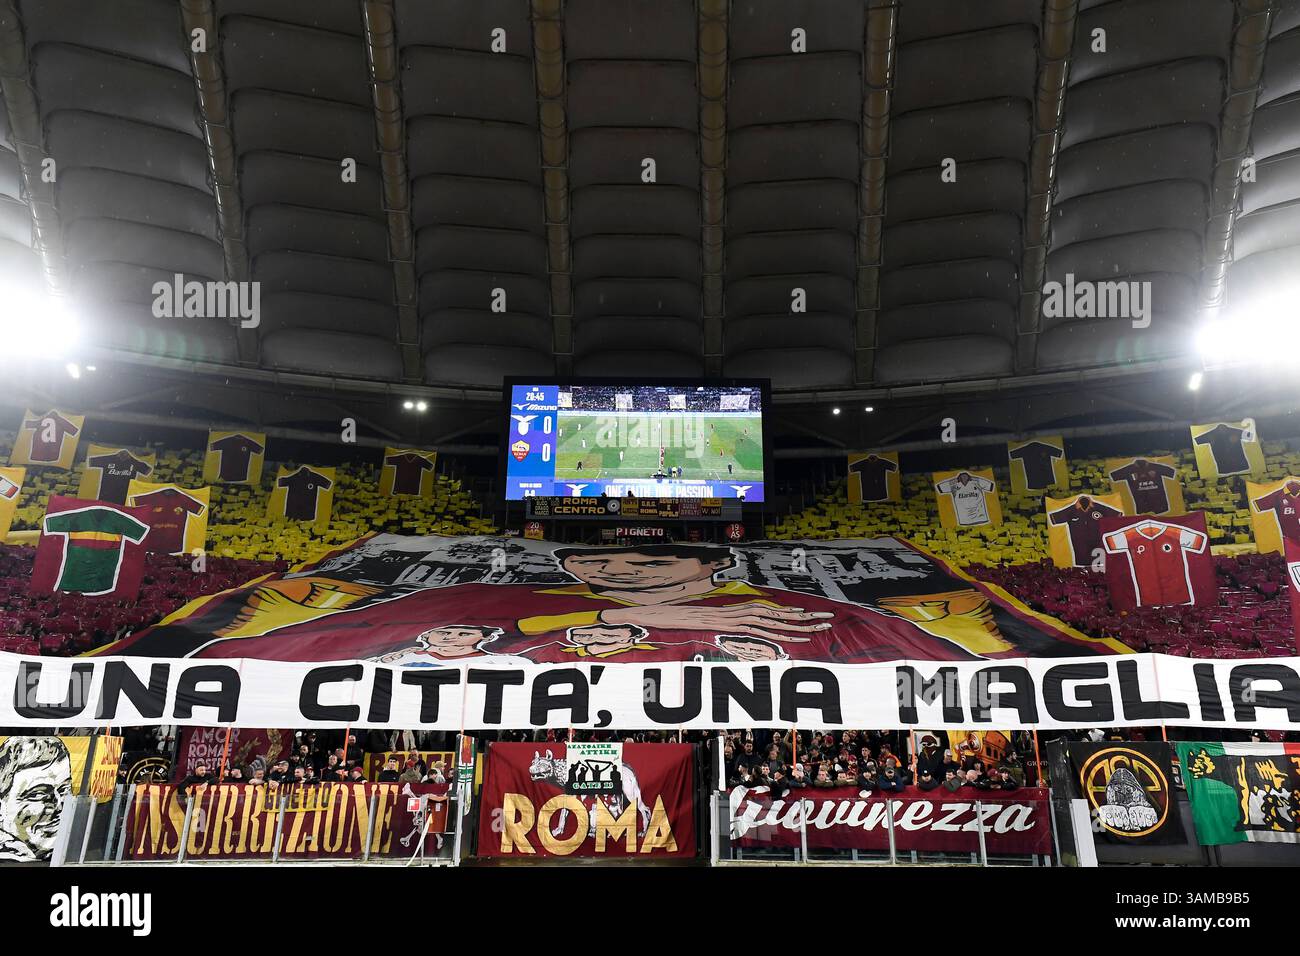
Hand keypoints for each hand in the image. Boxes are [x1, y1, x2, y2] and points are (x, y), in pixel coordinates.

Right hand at [600, 601, 832, 641]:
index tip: (815, 616)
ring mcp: (733, 616)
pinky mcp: (727, 623)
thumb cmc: (678, 622)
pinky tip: (796, 637)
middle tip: (831, 619)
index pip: (771, 611)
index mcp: (735, 610)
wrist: (657, 614)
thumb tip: (735, 638)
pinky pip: (758, 628)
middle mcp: (738, 610)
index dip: (793, 614)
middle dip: (806, 617)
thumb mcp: (704, 626)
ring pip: (774, 618)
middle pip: (779, 613)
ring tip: (823, 626)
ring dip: (800, 623)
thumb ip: (721, 629)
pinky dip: (778, 632)